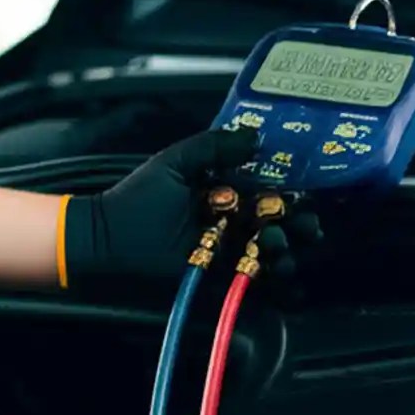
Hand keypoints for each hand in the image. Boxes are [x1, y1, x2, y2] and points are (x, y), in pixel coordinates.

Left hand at [62, 128, 319, 289]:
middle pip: (282, 221)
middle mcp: (237, 219)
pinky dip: (276, 278)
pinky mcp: (224, 276)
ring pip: (275, 250)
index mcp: (229, 190)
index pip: (272, 188)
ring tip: (277, 244)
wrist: (109, 241)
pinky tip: (280, 271)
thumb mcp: (174, 163)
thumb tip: (256, 136)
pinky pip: (259, 279)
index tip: (305, 193)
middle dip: (299, 223)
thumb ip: (212, 146)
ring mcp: (232, 249)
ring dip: (287, 248)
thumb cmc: (137, 200)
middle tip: (305, 225)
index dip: (293, 191)